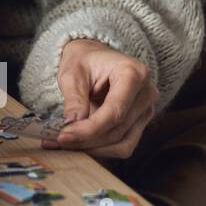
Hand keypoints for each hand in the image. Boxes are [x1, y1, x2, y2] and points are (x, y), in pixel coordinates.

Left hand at [48, 38, 157, 158]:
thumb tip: (72, 124)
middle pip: (118, 129)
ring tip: (66, 144)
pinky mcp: (140, 122)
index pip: (115, 110)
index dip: (90, 129)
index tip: (65, 136)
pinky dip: (101, 148)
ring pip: (122, 142)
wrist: (95, 57)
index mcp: (133, 73)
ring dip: (93, 148)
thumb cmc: (84, 60)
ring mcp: (146, 109)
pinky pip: (124, 144)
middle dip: (87, 140)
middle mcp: (146, 93)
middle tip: (59, 141)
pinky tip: (80, 144)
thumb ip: (74, 98)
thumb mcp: (72, 73)